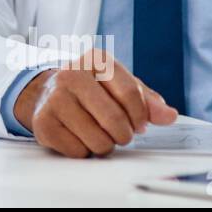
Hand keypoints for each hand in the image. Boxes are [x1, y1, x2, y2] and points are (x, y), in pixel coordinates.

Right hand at [12, 49, 178, 156]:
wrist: (46, 92)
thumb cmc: (91, 90)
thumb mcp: (120, 86)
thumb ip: (147, 101)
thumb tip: (169, 116)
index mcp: (95, 60)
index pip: (129, 94)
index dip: (140, 117)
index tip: (139, 124)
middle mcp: (70, 74)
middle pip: (115, 120)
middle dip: (123, 134)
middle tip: (118, 132)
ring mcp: (54, 98)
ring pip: (98, 140)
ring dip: (104, 145)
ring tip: (96, 132)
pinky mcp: (43, 122)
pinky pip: (78, 151)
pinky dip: (83, 150)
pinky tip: (77, 136)